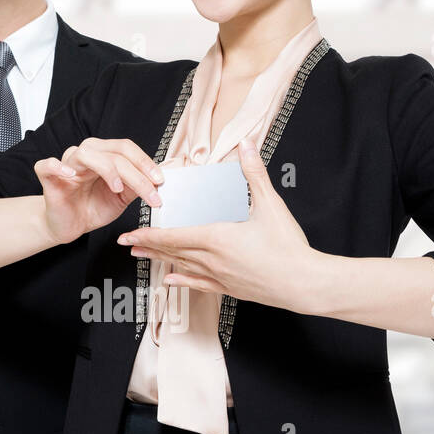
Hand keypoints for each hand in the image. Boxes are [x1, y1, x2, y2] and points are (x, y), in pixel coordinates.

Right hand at [34, 137, 164, 245]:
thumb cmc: (92, 208)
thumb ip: (134, 186)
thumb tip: (155, 179)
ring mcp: (66, 165)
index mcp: (103, 156)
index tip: (160, 181)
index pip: (125, 148)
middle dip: (136, 173)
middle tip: (151, 194)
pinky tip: (71, 176)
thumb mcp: (120, 199)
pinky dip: (58, 167)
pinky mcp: (48, 178)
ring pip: (86, 154)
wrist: (69, 227)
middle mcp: (85, 155)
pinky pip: (47, 165)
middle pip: (112, 152)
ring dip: (108, 169)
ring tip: (118, 188)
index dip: (144, 162)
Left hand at [115, 137, 327, 313]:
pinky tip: (170, 280)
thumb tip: (246, 145)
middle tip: (126, 243)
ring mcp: (219, 277)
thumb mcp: (270, 205)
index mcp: (215, 238)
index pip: (172, 236)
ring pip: (182, 267)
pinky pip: (199, 285)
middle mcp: (211, 260)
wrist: (306, 284)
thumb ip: (254, 174)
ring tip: (140, 256)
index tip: (128, 234)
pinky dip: (182, 281)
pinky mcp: (230, 289)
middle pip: (172, 252)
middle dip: (147, 246)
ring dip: (159, 260)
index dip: (148, 235)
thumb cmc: (289, 246)